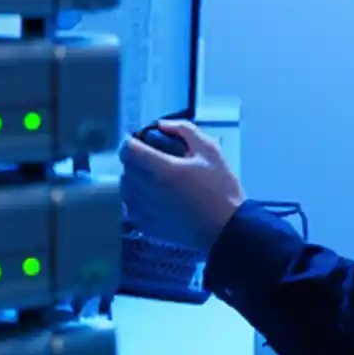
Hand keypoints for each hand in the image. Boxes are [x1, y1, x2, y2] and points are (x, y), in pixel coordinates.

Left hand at [118, 120, 245, 251]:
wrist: (228, 229)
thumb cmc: (221, 189)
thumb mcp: (210, 151)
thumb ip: (185, 130)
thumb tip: (162, 125)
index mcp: (163, 169)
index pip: (128, 150)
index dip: (130, 142)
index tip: (138, 141)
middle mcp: (149, 190)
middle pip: (125, 168)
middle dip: (133, 160)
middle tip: (149, 158)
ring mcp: (146, 211)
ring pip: (125, 189)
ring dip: (132, 179)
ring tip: (150, 178)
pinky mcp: (148, 226)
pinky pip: (130, 208)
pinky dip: (135, 200)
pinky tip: (151, 198)